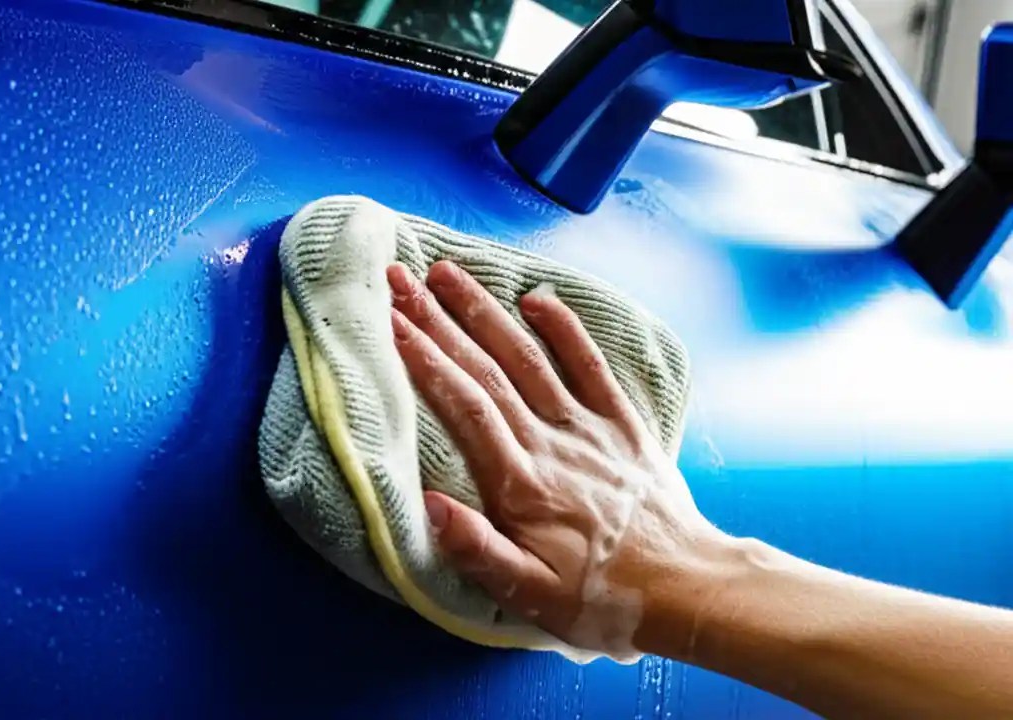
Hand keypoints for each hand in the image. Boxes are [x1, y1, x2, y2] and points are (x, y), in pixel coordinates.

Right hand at [387, 260, 723, 658]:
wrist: (686, 588)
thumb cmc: (600, 599)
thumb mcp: (530, 595)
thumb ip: (477, 549)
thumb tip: (428, 503)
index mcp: (521, 482)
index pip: (464, 405)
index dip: (425, 358)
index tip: (391, 320)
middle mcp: (552, 443)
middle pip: (486, 369)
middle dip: (438, 320)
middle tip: (400, 279)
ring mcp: (589, 428)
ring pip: (528, 356)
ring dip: (485, 311)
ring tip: (447, 273)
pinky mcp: (622, 424)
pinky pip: (590, 365)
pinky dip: (563, 328)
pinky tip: (535, 297)